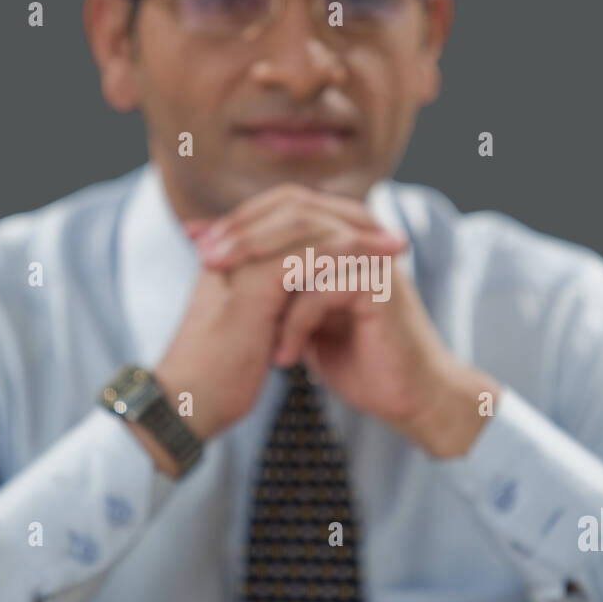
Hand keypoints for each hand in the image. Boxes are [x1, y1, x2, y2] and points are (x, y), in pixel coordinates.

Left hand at [188, 184, 499, 456]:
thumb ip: (276, 283)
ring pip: (310, 243)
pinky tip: (281, 356)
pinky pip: (327, 288)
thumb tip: (225, 255)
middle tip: (206, 258)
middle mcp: (359, 238)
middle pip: (295, 210)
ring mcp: (373, 259)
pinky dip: (297, 321)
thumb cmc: (356, 359)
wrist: (407, 397)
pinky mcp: (382, 288)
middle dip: (244, 234)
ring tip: (232, 300)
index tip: (195, 239)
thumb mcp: (299, 315)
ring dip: (264, 271)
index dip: (239, 218)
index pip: (284, 204)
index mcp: (341, 237)